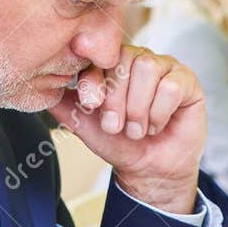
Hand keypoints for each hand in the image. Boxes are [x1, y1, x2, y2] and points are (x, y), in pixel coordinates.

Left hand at [57, 45, 204, 212]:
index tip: (90, 104)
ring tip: (137, 130)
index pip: (101, 56)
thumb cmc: (119, 144)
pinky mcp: (187, 82)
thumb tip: (40, 86)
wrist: (148, 170)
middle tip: (116, 127)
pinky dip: (159, 112)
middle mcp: (139, 60)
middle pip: (125, 60)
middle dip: (117, 99)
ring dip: (138, 108)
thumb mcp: (84, 124)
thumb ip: (64, 103)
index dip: (94, 80)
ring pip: (148, 69)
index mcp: (113, 64)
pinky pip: (171, 86)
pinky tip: (157, 125)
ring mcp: (165, 68)